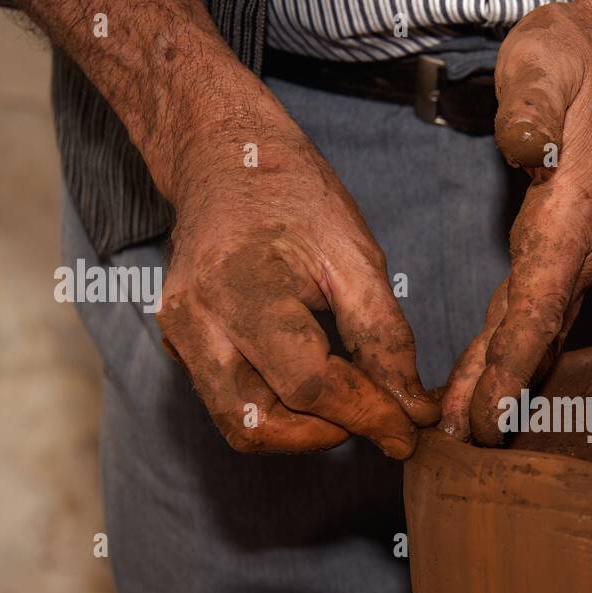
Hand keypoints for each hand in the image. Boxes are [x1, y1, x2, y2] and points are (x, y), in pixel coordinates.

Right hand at [158, 116, 438, 455]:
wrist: (225, 158)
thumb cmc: (296, 197)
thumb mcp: (357, 257)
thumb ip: (385, 338)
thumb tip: (412, 410)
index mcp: (241, 290)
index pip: (309, 385)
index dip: (367, 415)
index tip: (409, 430)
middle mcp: (197, 322)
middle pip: (260, 423)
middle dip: (327, 434)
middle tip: (379, 417)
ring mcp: (179, 337)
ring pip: (239, 425)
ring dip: (300, 431)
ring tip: (349, 404)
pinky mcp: (180, 346)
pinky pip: (230, 402)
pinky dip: (280, 411)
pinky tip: (318, 386)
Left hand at [440, 0, 591, 444]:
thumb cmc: (574, 60)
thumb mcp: (546, 62)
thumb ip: (533, 106)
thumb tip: (525, 146)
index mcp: (573, 212)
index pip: (541, 299)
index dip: (516, 360)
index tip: (491, 412)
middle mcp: (579, 246)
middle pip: (537, 332)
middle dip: (503, 391)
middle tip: (466, 445)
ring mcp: (575, 252)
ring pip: (535, 329)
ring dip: (504, 379)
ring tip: (467, 431)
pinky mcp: (562, 250)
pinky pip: (534, 312)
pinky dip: (511, 351)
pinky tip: (489, 377)